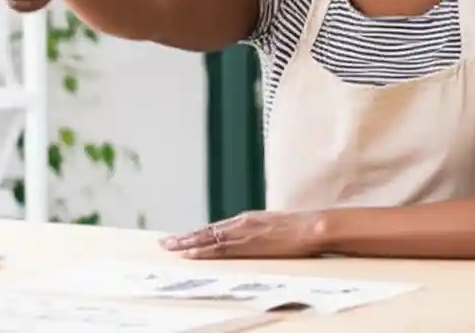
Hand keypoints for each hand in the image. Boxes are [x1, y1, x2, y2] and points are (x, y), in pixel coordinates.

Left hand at [159, 211, 327, 258]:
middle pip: (206, 232)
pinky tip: (190, 254)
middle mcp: (239, 224)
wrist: (309, 227)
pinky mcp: (247, 244)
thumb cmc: (297, 228)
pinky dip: (202, 252)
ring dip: (187, 245)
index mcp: (245, 219)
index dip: (196, 234)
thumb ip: (258, 232)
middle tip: (165, 243)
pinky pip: (219, 249)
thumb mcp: (272, 226)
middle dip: (184, 238)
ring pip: (208, 239)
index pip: (215, 228)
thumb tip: (252, 239)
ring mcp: (242, 233)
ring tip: (170, 248)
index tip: (181, 238)